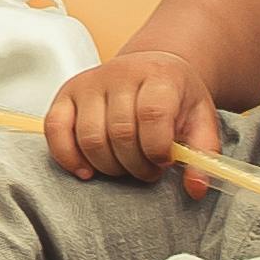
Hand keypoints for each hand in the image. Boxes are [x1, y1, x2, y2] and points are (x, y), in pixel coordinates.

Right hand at [44, 49, 225, 191]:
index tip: (164, 162)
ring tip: (125, 166)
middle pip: (120, 133)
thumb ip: (204, 155)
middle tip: (148, 170)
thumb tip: (195, 189)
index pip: (152, 114)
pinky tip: (87, 170)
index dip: (157, 149)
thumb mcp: (201, 121)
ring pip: (90, 138)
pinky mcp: (66, 94)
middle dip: (136, 165)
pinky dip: (68, 157)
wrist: (153, 70)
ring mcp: (90, 83)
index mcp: (159, 76)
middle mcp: (121, 74)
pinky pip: (55, 129)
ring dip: (108, 166)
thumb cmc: (175, 99)